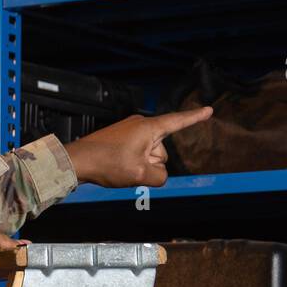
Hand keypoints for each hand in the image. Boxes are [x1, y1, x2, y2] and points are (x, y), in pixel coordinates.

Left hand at [62, 107, 212, 187]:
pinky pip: (136, 154)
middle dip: (153, 164)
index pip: (178, 121)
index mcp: (149, 128)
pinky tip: (117, 167)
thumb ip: (159, 176)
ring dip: (141, 166)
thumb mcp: (139, 175)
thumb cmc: (107, 164)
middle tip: (130, 168)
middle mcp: (141, 125)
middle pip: (162, 151)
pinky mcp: (121, 138)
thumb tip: (159, 175)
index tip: (208, 110)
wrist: (78, 160)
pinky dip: (131, 164)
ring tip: (120, 168)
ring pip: (149, 155)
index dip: (195, 117)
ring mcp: (130, 131)